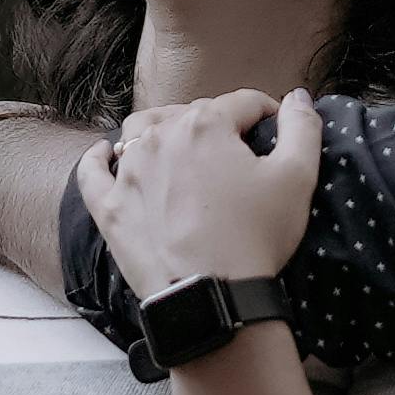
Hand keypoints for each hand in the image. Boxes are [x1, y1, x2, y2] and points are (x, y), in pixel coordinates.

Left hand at [87, 89, 319, 294]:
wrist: (210, 298)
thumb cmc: (256, 236)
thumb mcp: (297, 178)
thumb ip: (302, 128)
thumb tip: (298, 96)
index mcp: (206, 124)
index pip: (243, 102)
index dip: (266, 112)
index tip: (276, 128)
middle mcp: (160, 138)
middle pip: (192, 114)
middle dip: (218, 123)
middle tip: (238, 150)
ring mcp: (128, 172)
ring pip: (139, 131)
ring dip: (161, 129)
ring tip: (179, 144)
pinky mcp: (108, 207)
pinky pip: (92, 172)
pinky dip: (98, 159)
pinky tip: (105, 153)